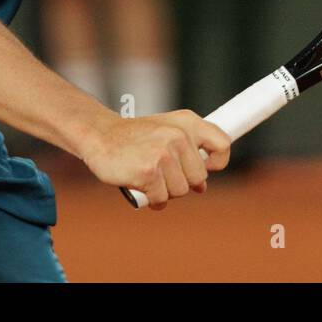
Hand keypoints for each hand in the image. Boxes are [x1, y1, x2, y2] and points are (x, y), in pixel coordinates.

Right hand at [81, 111, 231, 210]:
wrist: (99, 135)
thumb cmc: (133, 137)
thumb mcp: (165, 131)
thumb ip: (187, 153)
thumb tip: (202, 186)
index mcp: (186, 122)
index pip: (222, 144)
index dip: (217, 162)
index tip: (206, 168)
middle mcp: (178, 135)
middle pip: (199, 177)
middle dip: (182, 182)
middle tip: (161, 172)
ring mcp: (164, 153)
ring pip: (181, 191)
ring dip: (164, 191)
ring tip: (148, 176)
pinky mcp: (149, 172)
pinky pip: (162, 199)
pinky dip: (151, 199)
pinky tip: (140, 186)